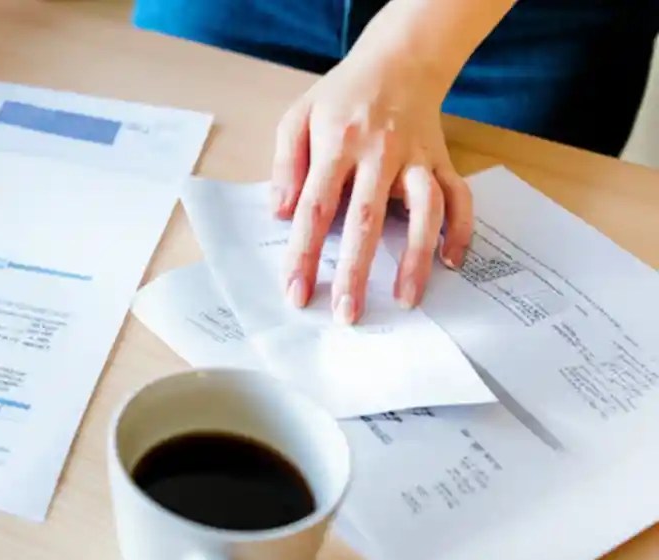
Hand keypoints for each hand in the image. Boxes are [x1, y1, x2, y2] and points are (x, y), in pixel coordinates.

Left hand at [270, 46, 472, 323]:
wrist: (399, 59)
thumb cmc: (340, 97)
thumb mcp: (298, 118)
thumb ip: (286, 166)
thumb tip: (281, 213)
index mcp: (338, 145)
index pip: (316, 208)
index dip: (304, 254)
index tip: (297, 293)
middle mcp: (381, 154)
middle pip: (367, 220)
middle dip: (357, 272)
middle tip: (348, 315)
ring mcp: (417, 158)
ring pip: (425, 210)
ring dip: (416, 257)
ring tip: (406, 300)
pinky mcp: (444, 161)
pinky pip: (461, 198)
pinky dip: (462, 230)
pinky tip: (452, 262)